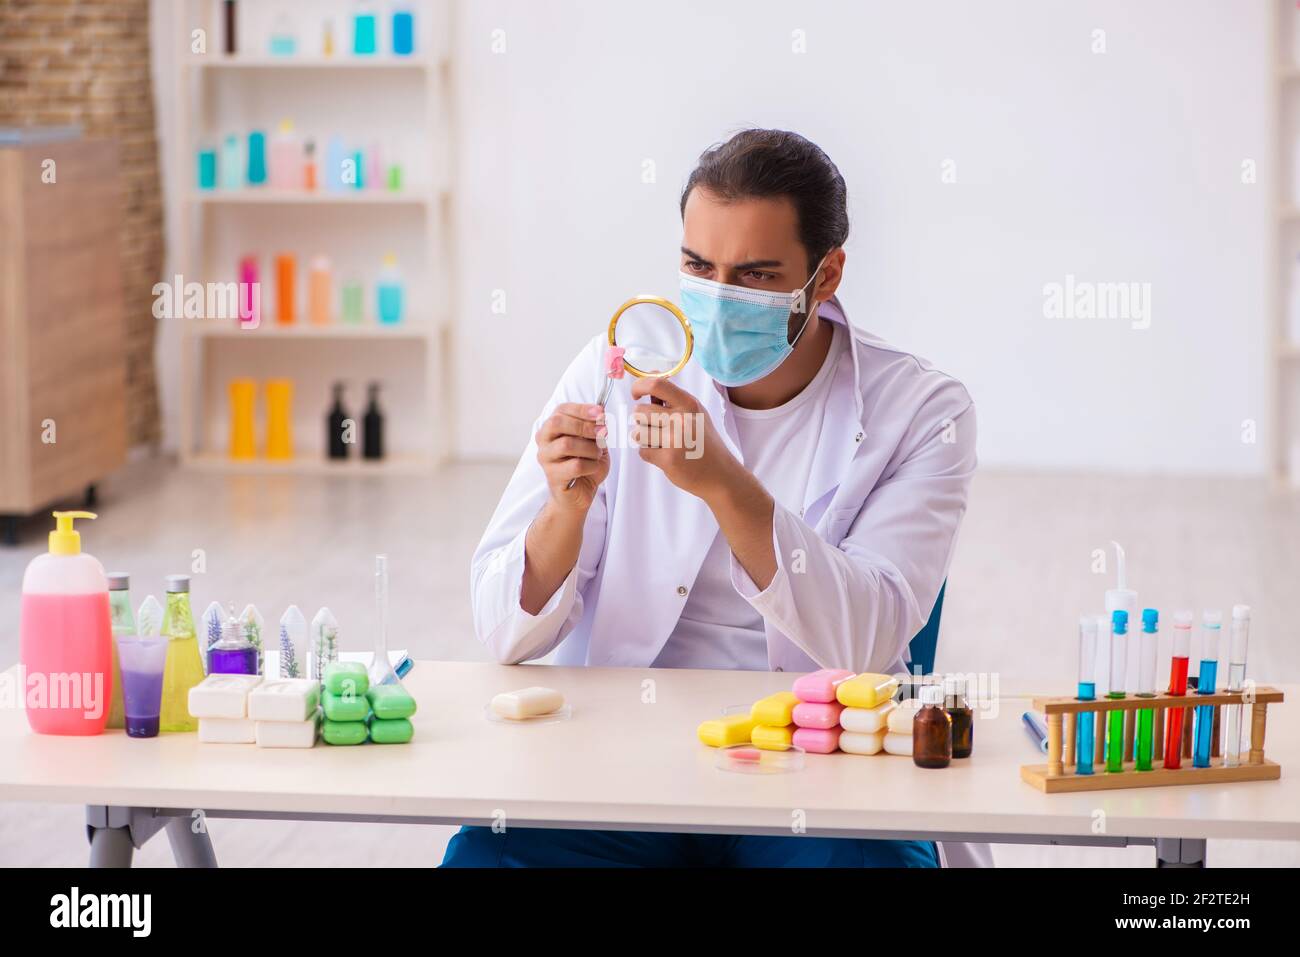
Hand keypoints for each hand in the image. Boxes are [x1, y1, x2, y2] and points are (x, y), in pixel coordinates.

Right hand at [535, 403, 608, 510]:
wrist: (580, 494)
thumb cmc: (586, 465)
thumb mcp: (595, 442)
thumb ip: (595, 428)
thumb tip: (600, 414)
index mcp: (552, 428)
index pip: (561, 410)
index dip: (581, 409)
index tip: (600, 412)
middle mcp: (544, 441)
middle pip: (557, 423)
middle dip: (584, 425)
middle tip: (602, 433)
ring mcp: (546, 459)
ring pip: (567, 444)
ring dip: (590, 448)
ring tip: (597, 455)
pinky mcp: (553, 476)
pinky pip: (575, 465)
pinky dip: (591, 465)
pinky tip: (593, 468)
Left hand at [629, 378, 740, 501]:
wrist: (721, 474)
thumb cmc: (704, 441)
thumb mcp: (694, 413)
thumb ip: (672, 396)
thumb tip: (652, 372)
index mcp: (689, 403)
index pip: (656, 384)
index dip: (639, 386)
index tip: (636, 395)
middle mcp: (682, 419)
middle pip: (639, 412)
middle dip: (642, 422)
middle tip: (657, 429)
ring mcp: (675, 439)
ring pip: (638, 433)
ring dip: (645, 439)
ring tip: (663, 443)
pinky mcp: (669, 459)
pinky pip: (643, 452)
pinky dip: (650, 455)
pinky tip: (666, 456)